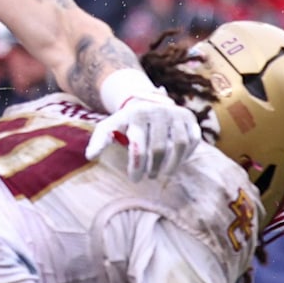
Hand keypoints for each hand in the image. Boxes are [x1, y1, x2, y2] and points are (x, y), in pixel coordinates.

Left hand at [85, 92, 201, 181]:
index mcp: (136, 114)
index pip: (138, 146)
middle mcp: (158, 111)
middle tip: (149, 177)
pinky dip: (186, 155)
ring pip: (179, 145)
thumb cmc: (126, 122)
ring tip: (164, 174)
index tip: (134, 179)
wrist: (146, 102)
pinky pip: (193, 140)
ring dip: (172, 165)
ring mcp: (176, 113)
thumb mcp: (109, 127)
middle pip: (159, 148)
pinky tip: (176, 162)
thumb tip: (90, 156)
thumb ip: (99, 140)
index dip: (136, 166)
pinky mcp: (189, 117)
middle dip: (153, 168)